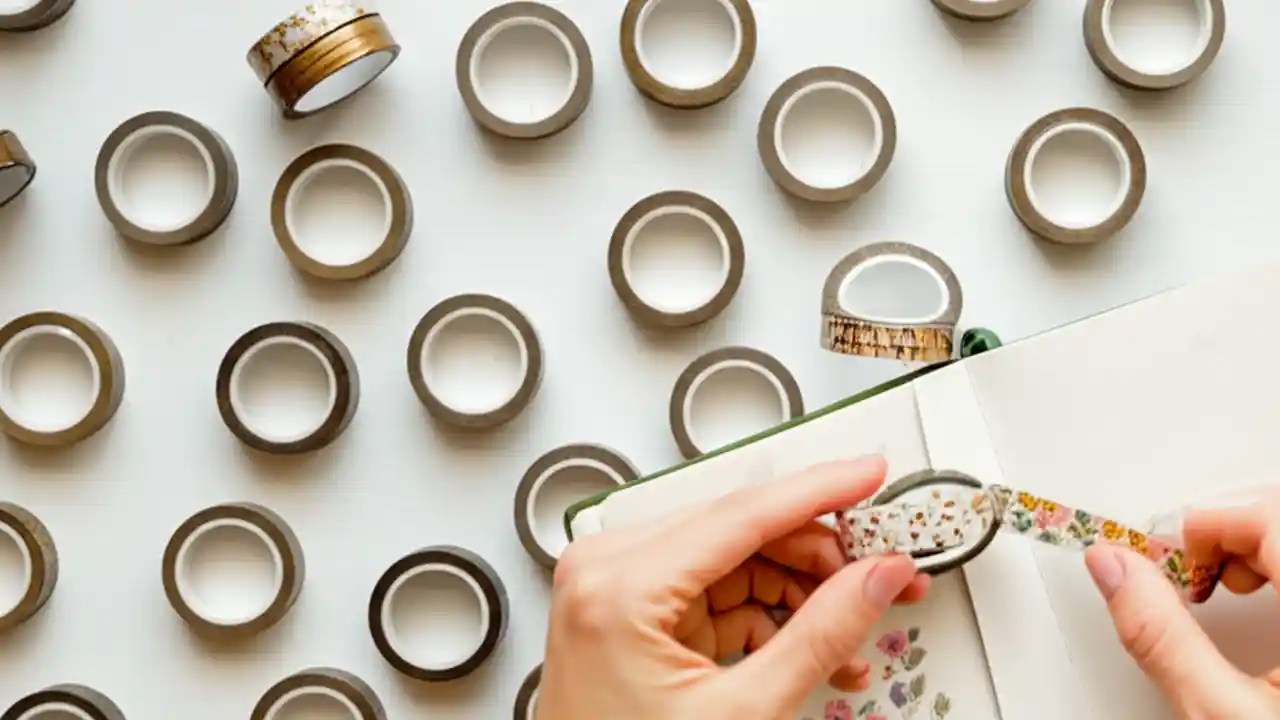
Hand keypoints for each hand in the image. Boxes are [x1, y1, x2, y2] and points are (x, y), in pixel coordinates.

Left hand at [538, 456, 930, 718]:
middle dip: (820, 557)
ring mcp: (617, 588)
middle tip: (883, 574)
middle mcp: (608, 571)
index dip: (818, 490)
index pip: (741, 514)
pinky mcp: (633, 611)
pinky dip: (766, 616)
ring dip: (799, 590)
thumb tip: (874, 579)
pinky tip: (810, 646)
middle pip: (740, 533)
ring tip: (852, 629)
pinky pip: (715, 592)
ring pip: (734, 560)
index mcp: (619, 586)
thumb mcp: (740, 714)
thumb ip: (817, 637)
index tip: (867, 474)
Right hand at [1085, 494, 1279, 718]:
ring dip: (1260, 546)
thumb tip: (1113, 569)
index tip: (1164, 561)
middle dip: (1231, 532)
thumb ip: (1160, 634)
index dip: (1205, 525)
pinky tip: (1267, 605)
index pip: (1270, 517)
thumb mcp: (1220, 717)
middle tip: (1188, 576)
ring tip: (1223, 590)